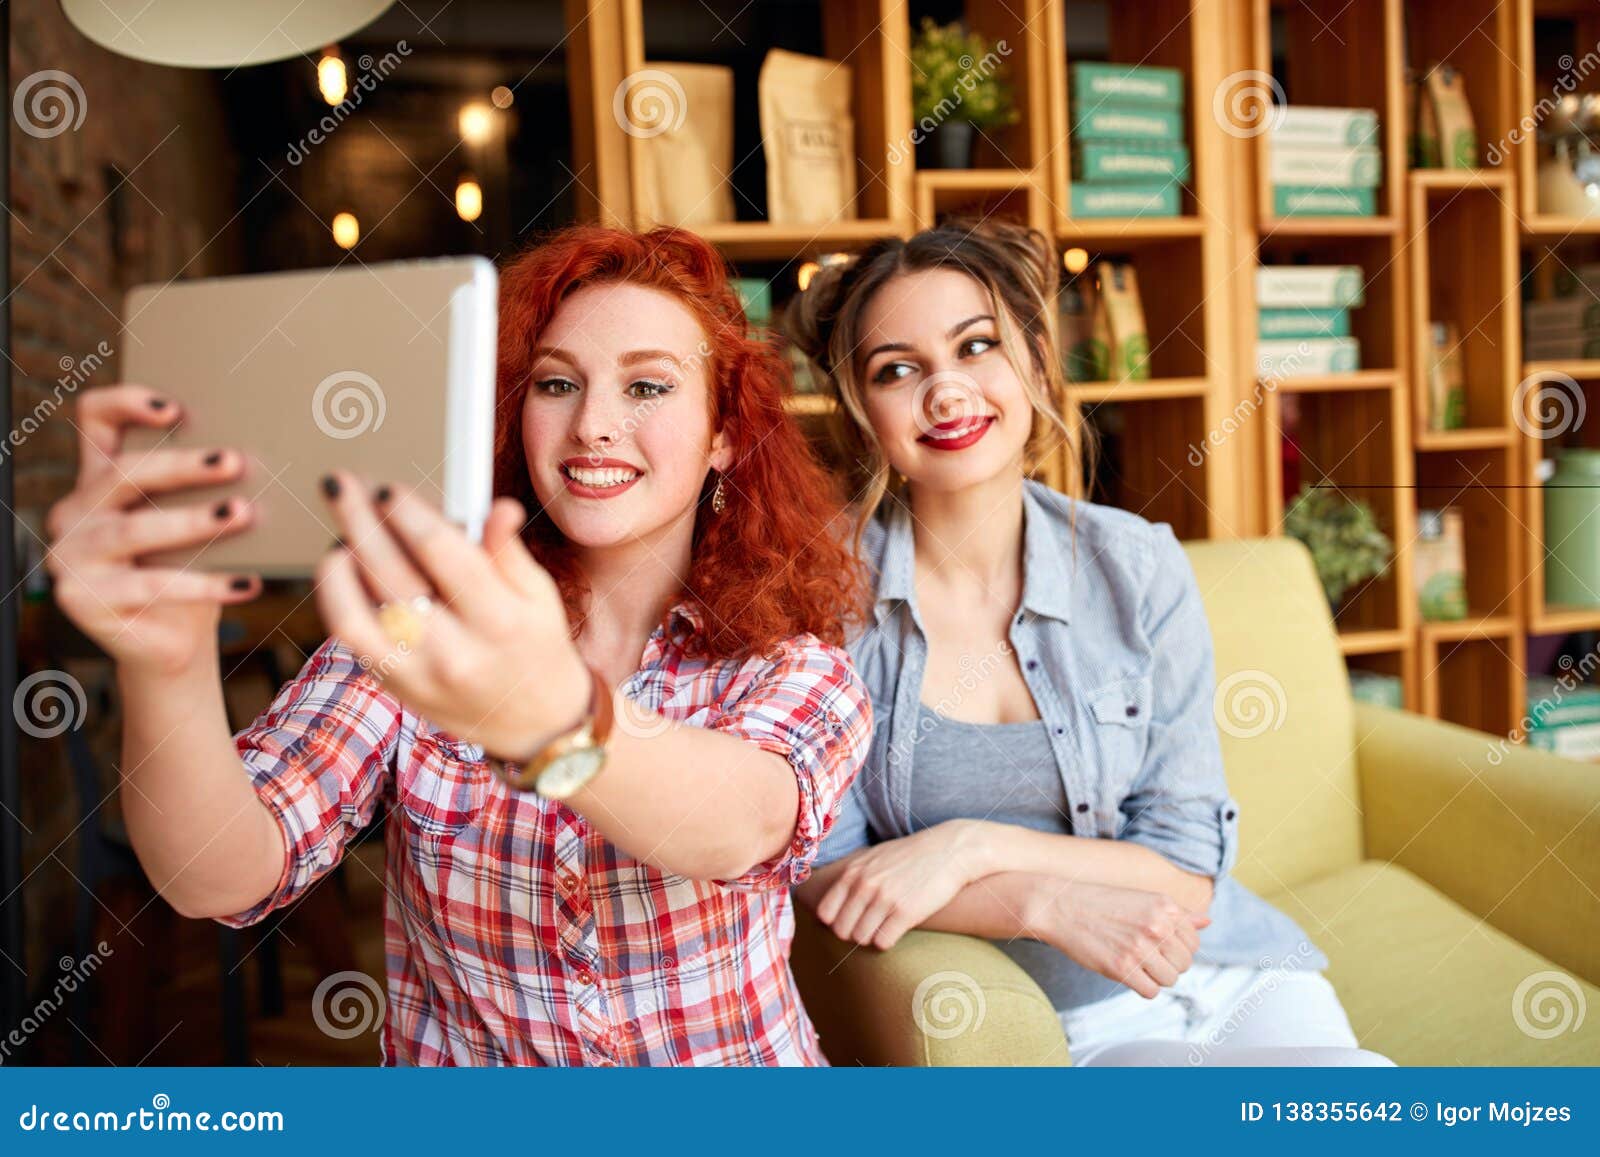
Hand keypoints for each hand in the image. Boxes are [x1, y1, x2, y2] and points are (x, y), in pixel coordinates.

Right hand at [44, 384, 262, 676]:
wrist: (171, 642)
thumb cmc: (190, 570)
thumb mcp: (195, 525)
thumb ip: (205, 490)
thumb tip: (269, 457)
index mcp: (99, 479)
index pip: (95, 419)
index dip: (127, 401)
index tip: (177, 408)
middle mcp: (75, 510)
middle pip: (125, 472)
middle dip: (184, 465)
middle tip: (236, 462)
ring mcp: (70, 554)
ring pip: (135, 529)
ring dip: (193, 520)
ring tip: (242, 513)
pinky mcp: (80, 598)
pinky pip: (150, 586)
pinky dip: (205, 585)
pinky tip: (247, 584)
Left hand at [315, 472, 589, 759]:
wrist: (536, 722)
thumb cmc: (538, 646)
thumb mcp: (540, 595)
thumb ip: (509, 551)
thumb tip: (497, 508)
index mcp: (500, 621)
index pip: (441, 553)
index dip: (408, 513)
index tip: (390, 489)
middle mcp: (456, 652)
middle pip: (390, 574)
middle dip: (359, 520)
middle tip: (341, 484)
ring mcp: (419, 676)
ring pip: (355, 613)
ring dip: (339, 564)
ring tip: (340, 536)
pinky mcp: (395, 687)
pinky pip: (351, 638)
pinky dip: (338, 599)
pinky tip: (345, 571)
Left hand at [814, 820, 991, 949]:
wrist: (949, 851)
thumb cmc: (910, 855)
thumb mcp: (874, 857)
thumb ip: (851, 876)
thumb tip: (832, 901)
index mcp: (853, 872)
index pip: (825, 913)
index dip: (835, 922)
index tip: (850, 920)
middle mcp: (865, 885)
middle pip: (842, 930)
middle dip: (853, 933)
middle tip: (869, 927)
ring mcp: (884, 899)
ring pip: (861, 938)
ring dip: (871, 938)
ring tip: (884, 927)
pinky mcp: (906, 913)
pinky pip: (882, 943)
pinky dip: (887, 941)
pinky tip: (896, 931)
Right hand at [1024, 878, 1210, 998]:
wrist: (1060, 906)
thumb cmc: (1100, 902)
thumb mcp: (1143, 899)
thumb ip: (1177, 913)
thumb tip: (1207, 922)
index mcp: (1165, 907)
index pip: (1193, 943)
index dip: (1178, 949)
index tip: (1159, 947)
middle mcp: (1157, 926)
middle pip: (1184, 964)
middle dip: (1168, 965)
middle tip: (1145, 957)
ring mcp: (1140, 948)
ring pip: (1170, 980)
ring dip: (1155, 977)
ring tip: (1136, 964)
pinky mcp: (1122, 968)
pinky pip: (1151, 991)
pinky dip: (1142, 987)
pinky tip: (1128, 973)